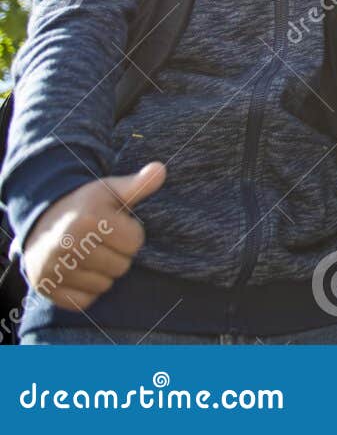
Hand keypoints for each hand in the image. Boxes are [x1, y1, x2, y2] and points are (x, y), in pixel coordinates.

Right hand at [23, 162, 165, 311]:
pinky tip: (77, 271)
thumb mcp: (110, 190)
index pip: (135, 243)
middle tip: (100, 242)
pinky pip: (84, 301)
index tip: (113, 226)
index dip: (129, 234)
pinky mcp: (45, 287)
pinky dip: (85, 290)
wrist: (41, 221)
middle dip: (117, 254)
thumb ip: (138, 185)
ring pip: (104, 285)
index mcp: (88, 220)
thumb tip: (161, 169)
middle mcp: (67, 244)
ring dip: (102, 273)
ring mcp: (53, 267)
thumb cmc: (85, 206)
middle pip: (121, 266)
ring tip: (88, 255)